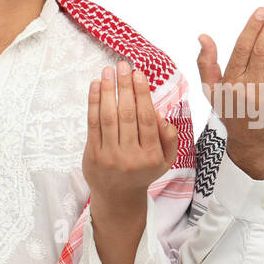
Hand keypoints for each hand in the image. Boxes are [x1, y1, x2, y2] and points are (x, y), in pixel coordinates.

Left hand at [82, 61, 179, 214]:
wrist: (118, 197)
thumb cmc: (143, 172)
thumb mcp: (165, 161)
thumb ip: (170, 138)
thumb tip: (162, 115)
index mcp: (151, 156)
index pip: (147, 119)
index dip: (142, 94)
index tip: (138, 74)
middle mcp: (130, 157)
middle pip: (127, 115)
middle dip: (124, 87)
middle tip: (122, 66)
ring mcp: (110, 157)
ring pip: (108, 118)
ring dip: (107, 91)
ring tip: (108, 71)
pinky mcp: (93, 155)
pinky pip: (93, 124)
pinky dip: (93, 103)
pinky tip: (96, 86)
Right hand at [196, 3, 263, 179]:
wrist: (254, 149)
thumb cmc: (234, 115)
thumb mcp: (214, 93)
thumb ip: (207, 64)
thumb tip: (203, 37)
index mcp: (231, 82)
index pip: (242, 48)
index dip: (253, 27)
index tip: (262, 10)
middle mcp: (250, 88)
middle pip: (263, 50)